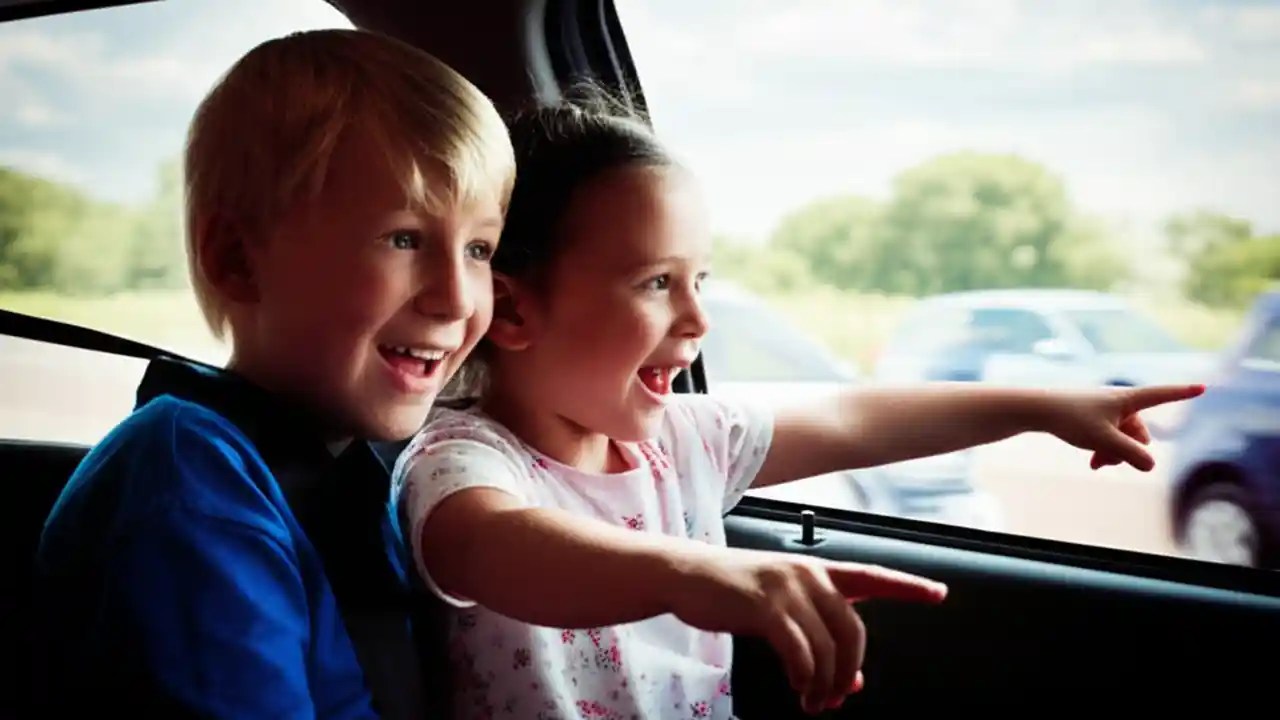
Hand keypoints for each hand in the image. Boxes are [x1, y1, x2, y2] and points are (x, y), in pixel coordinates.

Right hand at [667, 546, 946, 713]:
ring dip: (826, 683)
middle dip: (850, 670)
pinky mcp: (764, 606)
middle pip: (853, 629)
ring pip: (827, 647)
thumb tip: (853, 681)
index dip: (908, 586)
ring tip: (814, 701)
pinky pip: (799, 651)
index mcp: (817, 571)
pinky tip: (799, 686)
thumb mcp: (781, 611)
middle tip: (839, 697)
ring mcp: (787, 588)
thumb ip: (817, 636)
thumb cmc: (735, 593)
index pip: (873, 576)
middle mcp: (808, 575)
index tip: (939, 593)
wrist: (688, 576)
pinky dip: (805, 676)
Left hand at [1042, 384, 1204, 470]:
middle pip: (1140, 432)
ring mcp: (1107, 411)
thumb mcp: (1103, 439)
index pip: (1162, 395)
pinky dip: (1105, 450)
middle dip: (1129, 450)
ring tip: (1097, 463)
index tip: (1203, 387)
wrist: (1038, 409)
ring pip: (1124, 439)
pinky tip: (1094, 463)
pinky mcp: (1095, 418)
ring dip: (1115, 453)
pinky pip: (1111, 438)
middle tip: (1106, 460)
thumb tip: (1151, 465)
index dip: (1182, 393)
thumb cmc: (1071, 418)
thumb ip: (1129, 454)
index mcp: (1127, 399)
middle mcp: (1121, 402)